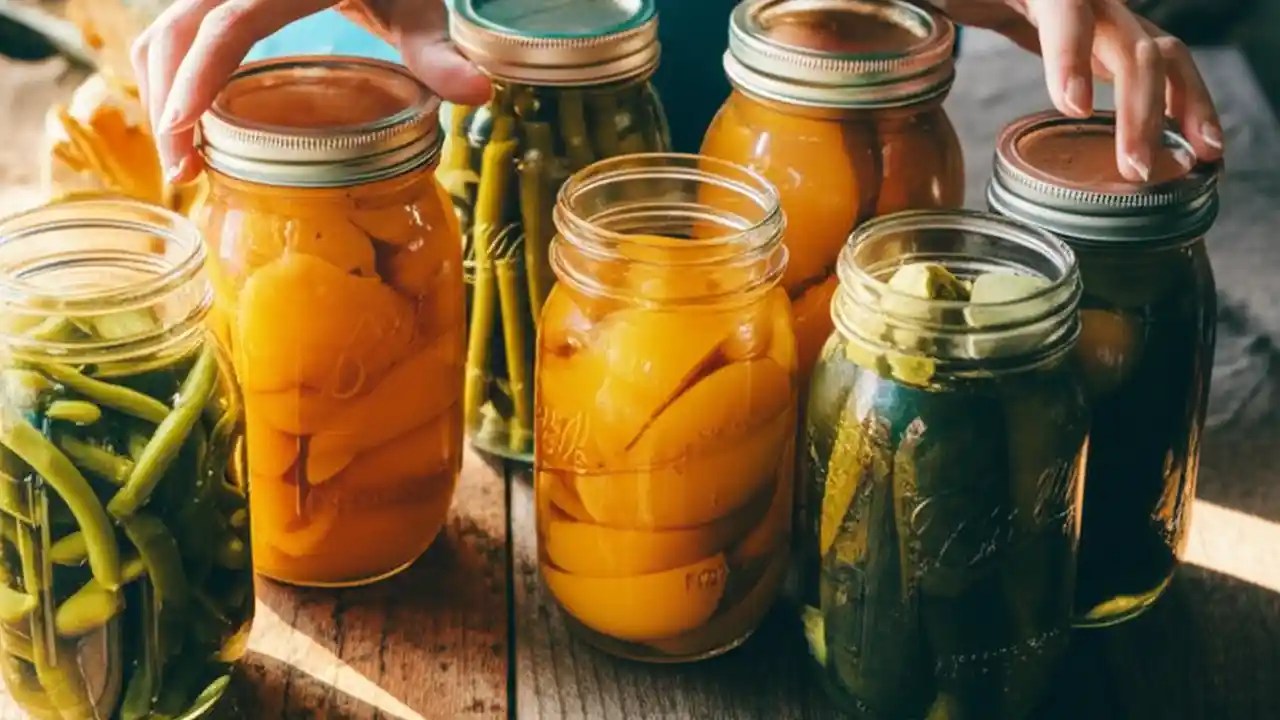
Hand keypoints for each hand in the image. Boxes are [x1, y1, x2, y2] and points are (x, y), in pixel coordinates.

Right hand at [131, 0, 491, 183]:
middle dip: (169, 100)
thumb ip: (439, 53)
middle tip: (182, 173)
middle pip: (180, 30)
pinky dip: (174, 75)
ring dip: (163, 90)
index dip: (200, 75)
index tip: (183, 130)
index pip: (229, 23)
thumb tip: (480, 92)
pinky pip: (180, 29)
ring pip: (170, 29)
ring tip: (184, 160)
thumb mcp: (421, 10)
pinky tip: (190, 124)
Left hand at [939, 0, 1223, 180]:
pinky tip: (1193, 149)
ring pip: (1161, 53)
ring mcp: (1104, 18)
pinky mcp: (1108, 41)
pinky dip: (1180, 105)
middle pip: (1130, 41)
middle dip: (1140, 106)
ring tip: (1202, 157)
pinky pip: (1156, 68)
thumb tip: (818, 13)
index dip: (1073, 54)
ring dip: (1184, 106)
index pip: (1067, 6)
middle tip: (1133, 169)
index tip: (1072, 105)